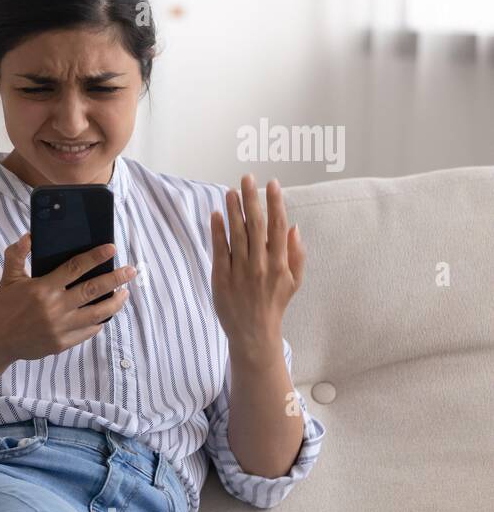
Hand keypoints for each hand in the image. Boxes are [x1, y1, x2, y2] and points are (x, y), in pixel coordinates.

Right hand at [0, 232, 137, 365]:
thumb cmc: (3, 306)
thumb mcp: (8, 278)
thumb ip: (16, 255)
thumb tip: (29, 236)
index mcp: (43, 288)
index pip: (75, 267)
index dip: (95, 256)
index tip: (111, 248)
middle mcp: (55, 308)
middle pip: (94, 290)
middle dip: (116, 279)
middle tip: (132, 271)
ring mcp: (60, 327)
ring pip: (97, 313)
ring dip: (115, 302)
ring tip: (124, 294)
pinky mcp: (61, 343)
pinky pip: (88, 332)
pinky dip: (99, 322)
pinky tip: (105, 314)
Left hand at [209, 173, 305, 363]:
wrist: (254, 333)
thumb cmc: (274, 304)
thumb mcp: (294, 281)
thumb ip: (296, 254)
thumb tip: (295, 227)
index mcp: (280, 263)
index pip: (278, 227)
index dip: (276, 204)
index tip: (273, 184)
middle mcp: (261, 265)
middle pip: (257, 226)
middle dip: (252, 200)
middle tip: (248, 178)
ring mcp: (240, 271)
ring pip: (237, 235)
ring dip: (234, 211)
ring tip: (231, 191)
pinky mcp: (222, 278)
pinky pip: (219, 250)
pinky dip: (217, 232)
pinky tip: (216, 214)